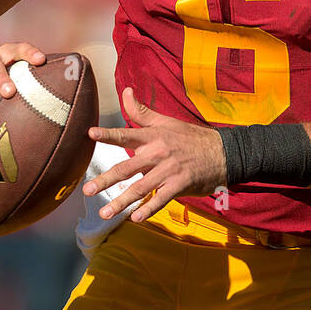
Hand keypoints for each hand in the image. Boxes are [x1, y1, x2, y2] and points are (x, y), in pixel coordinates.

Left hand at [84, 87, 227, 222]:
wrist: (223, 152)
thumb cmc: (191, 137)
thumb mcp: (166, 122)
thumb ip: (142, 112)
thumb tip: (125, 92)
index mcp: (153, 137)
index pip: (126, 134)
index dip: (108, 134)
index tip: (90, 134)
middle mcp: (157, 153)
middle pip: (127, 167)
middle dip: (106, 179)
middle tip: (87, 190)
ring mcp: (168, 171)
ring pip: (140, 188)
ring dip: (121, 202)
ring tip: (105, 213)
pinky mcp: (180, 185)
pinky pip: (161, 199)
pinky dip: (149, 209)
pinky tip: (136, 218)